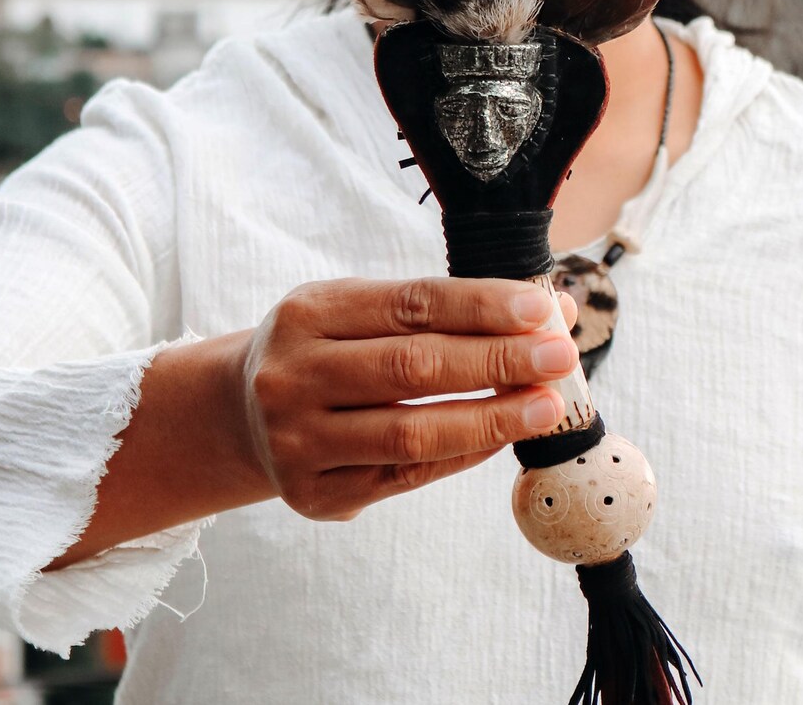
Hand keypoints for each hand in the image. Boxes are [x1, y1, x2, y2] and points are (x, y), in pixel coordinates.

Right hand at [238, 276, 578, 521]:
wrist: (240, 415)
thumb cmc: (326, 349)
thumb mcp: (359, 310)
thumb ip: (443, 311)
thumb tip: (549, 310)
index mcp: (308, 312)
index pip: (410, 304)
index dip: (481, 306)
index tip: (542, 310)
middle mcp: (294, 376)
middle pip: (413, 368)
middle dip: (498, 360)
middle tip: (562, 355)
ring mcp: (298, 442)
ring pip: (411, 433)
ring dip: (492, 419)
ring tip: (549, 406)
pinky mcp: (314, 497)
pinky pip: (405, 476)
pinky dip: (462, 455)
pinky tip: (503, 437)